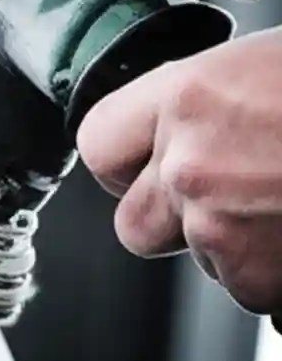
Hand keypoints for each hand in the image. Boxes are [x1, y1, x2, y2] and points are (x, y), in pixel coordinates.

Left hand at [77, 29, 281, 322]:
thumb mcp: (265, 68)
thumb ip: (207, 103)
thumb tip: (176, 130)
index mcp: (187, 98)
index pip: (97, 144)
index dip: (123, 161)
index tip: (145, 165)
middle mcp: (192, 166)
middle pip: (133, 225)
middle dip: (173, 220)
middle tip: (230, 195)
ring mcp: (226, 229)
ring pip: (203, 261)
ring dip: (240, 246)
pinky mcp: (267, 281)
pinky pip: (255, 292)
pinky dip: (280, 274)